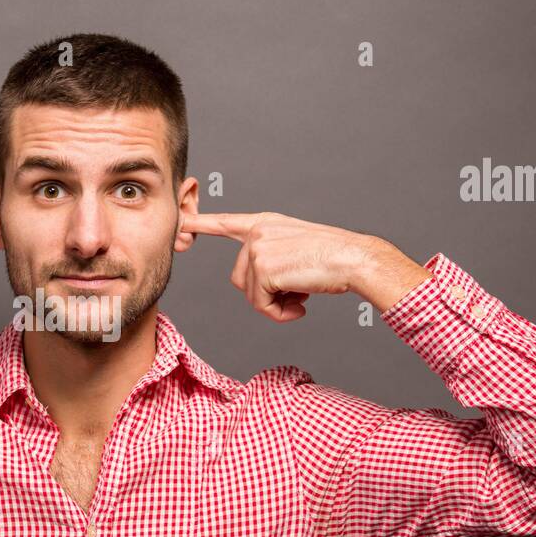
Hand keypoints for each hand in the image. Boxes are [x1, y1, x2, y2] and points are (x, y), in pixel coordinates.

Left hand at [179, 211, 422, 320]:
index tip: (181, 222)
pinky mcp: (262, 269)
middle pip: (239, 279)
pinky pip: (261, 305)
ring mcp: (258, 249)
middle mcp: (257, 232)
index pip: (226, 223)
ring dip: (275, 305)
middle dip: (265, 295)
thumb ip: (269, 259)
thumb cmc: (332, 260)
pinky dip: (279, 314)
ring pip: (250, 295)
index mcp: (265, 223)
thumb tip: (256, 287)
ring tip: (302, 296)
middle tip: (296, 294)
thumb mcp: (294, 250)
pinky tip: (300, 306)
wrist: (354, 260)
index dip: (201, 224)